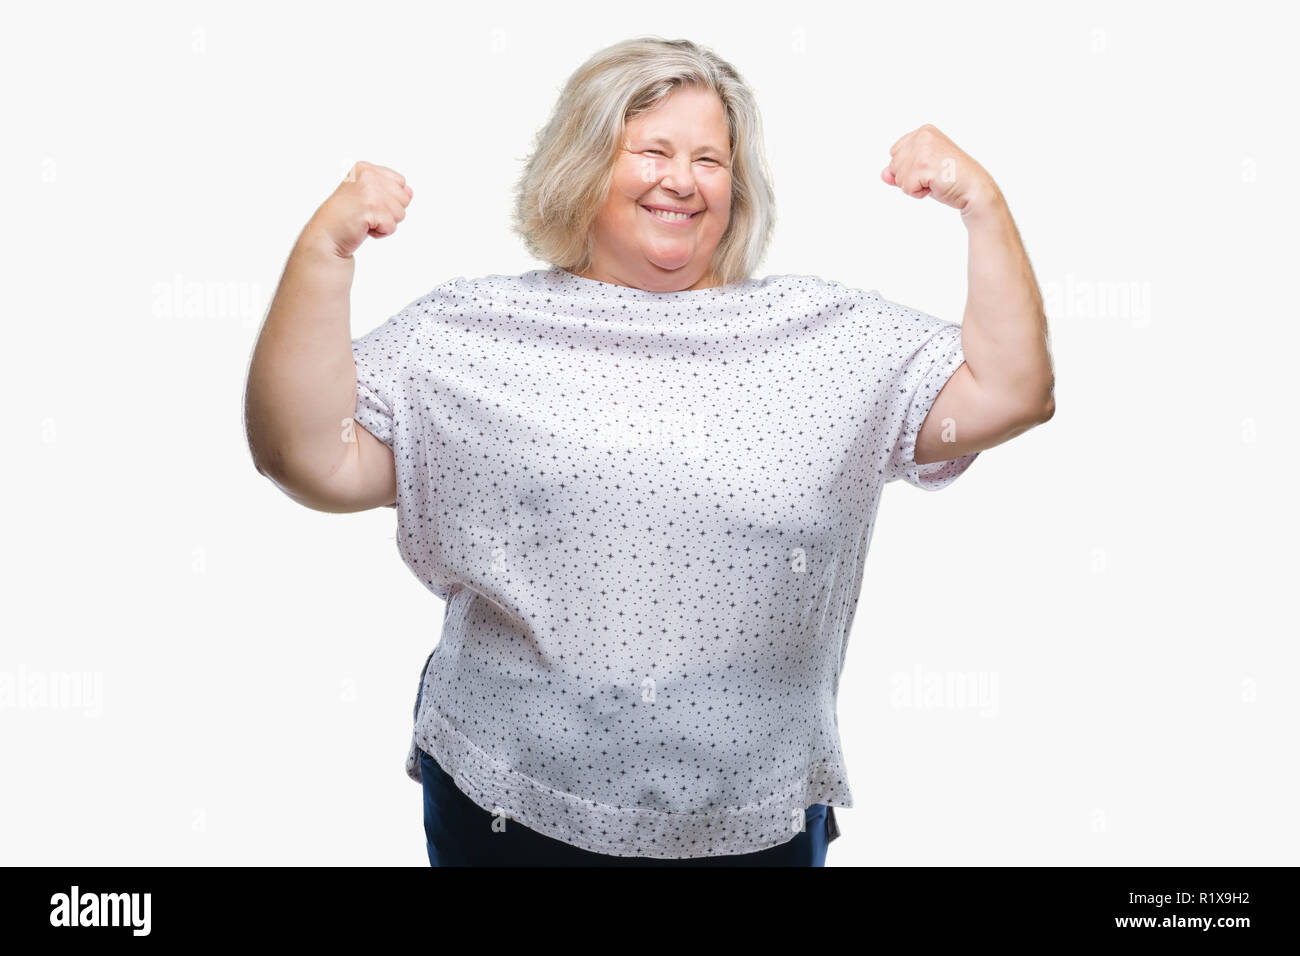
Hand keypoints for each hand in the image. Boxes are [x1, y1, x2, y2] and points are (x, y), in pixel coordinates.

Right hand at [304, 160, 413, 258]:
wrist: (326, 235)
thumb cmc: (346, 216)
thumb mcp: (368, 196)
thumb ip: (390, 190)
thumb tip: (410, 192)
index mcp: (366, 168)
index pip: (401, 183)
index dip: (389, 199)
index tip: (367, 202)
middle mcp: (368, 176)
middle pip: (404, 198)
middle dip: (388, 212)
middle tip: (365, 213)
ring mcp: (369, 191)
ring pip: (400, 213)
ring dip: (384, 223)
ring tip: (364, 220)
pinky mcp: (371, 209)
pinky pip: (392, 226)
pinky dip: (380, 233)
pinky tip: (363, 228)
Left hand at [880, 124, 999, 217]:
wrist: (974, 189)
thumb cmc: (951, 179)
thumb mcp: (922, 171)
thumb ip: (901, 170)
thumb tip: (883, 174)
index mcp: (923, 132)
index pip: (895, 153)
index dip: (909, 168)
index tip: (931, 168)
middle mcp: (922, 136)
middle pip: (893, 166)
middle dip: (910, 178)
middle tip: (934, 176)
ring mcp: (922, 149)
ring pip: (898, 178)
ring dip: (914, 186)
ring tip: (936, 180)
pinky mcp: (923, 165)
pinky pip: (906, 188)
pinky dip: (918, 194)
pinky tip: (936, 186)